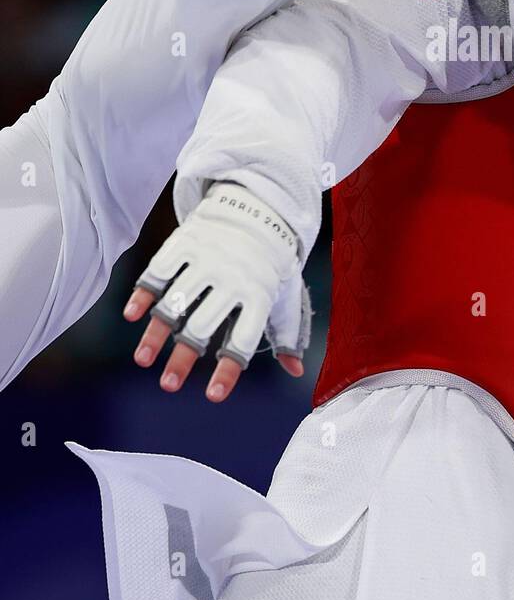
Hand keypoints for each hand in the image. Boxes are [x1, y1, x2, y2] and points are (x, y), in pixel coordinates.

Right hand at [123, 185, 307, 402]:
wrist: (259, 203)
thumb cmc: (271, 260)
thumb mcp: (285, 292)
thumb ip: (287, 332)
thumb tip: (294, 371)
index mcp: (259, 294)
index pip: (244, 338)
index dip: (229, 369)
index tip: (213, 396)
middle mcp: (232, 278)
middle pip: (204, 325)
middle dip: (184, 358)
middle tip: (170, 385)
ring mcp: (206, 259)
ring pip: (177, 301)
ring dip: (157, 333)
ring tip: (144, 360)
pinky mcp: (185, 241)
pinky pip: (161, 269)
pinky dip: (145, 291)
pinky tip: (132, 314)